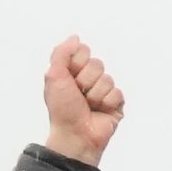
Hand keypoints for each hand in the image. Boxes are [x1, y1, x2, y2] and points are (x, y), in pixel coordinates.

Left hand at [40, 37, 123, 163]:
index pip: (84, 51)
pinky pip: (117, 93)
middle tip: (79, 93)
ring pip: (107, 79)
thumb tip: (75, 37)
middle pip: (97, 63)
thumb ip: (61, 53)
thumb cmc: (62, 108)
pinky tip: (99, 110)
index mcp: (74, 70)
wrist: (74, 133)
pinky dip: (106, 103)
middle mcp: (89, 78)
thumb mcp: (54, 76)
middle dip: (86, 80)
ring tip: (88, 105)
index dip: (77, 63)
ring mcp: (103, 91)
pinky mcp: (116, 103)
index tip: (69, 77)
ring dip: (95, 94)